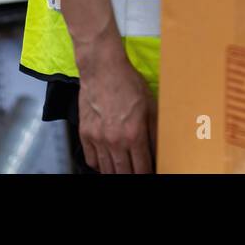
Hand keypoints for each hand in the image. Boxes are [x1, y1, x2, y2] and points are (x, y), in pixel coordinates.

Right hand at [77, 41, 156, 173]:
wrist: (103, 69)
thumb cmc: (128, 83)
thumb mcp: (151, 105)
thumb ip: (155, 131)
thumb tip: (159, 150)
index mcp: (134, 134)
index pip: (142, 168)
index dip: (147, 173)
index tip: (150, 171)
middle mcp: (114, 140)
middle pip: (124, 173)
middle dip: (133, 174)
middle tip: (138, 170)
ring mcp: (97, 139)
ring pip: (107, 170)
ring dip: (117, 172)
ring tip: (124, 169)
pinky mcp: (85, 134)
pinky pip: (91, 160)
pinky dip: (100, 165)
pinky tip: (107, 162)